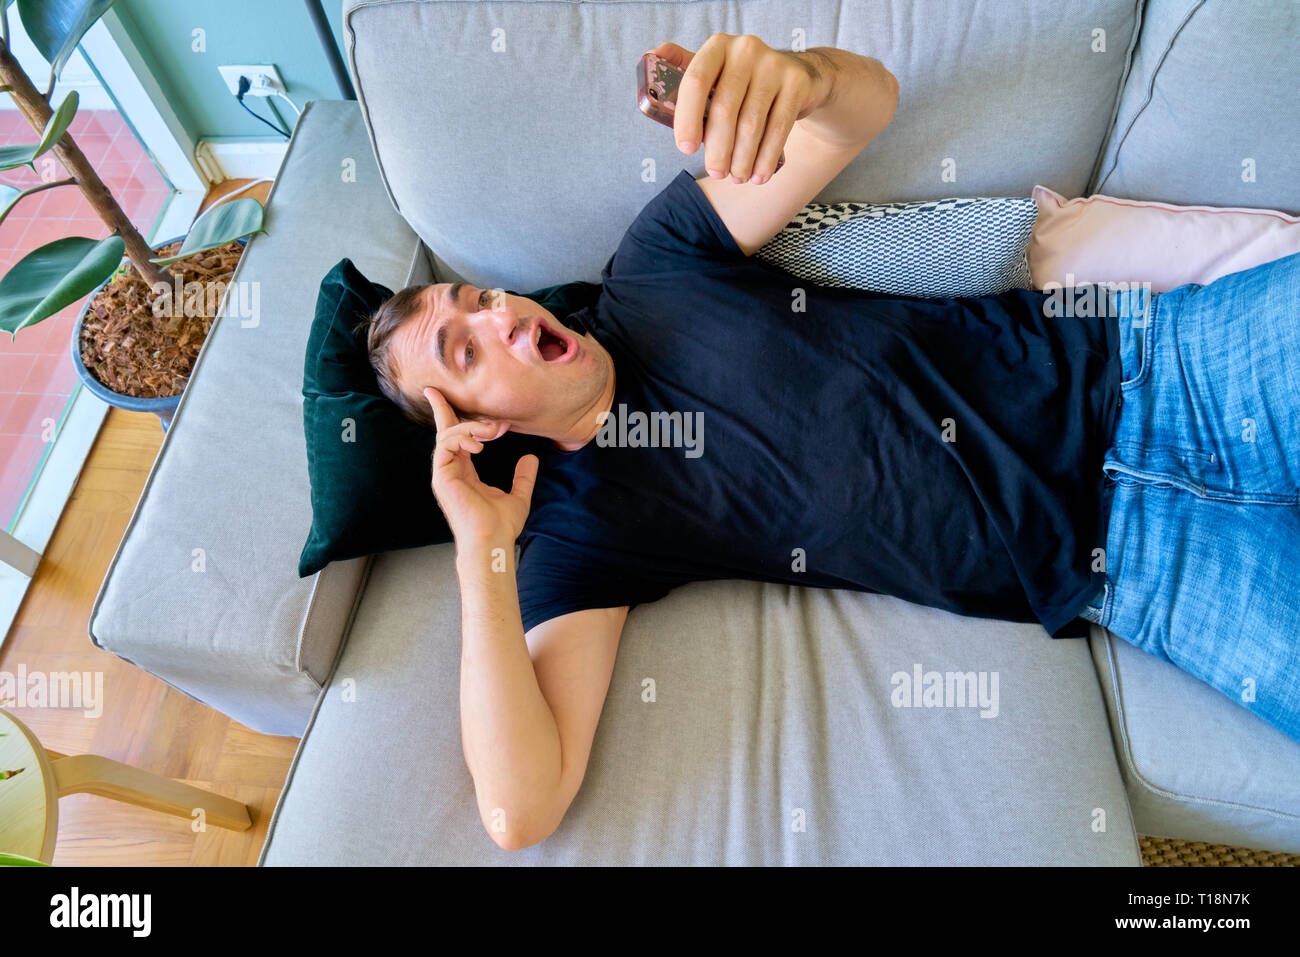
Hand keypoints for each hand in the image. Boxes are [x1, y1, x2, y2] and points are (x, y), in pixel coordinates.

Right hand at [424, 387, 538, 544]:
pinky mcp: (442, 476)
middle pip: (443, 430)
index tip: (442, 394)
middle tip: (441, 389)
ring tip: (495, 430)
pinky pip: (447, 444)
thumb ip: (523, 477)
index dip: (450, 415)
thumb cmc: (502, 525)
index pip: (455, 437)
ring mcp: (444, 473)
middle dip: (442, 407)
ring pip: (449, 434)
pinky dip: (463, 437)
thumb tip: (531, 458)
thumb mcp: (519, 495)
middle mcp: (451, 469)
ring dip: (472, 426)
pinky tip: (481, 444)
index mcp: (464, 471)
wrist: (493, 541)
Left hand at [648, 34, 820, 185]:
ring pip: (751, 123)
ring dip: (742, 159)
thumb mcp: (715, 72)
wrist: (796, 77)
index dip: (687, 118)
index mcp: (717, 47)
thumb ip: (685, 70)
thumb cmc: (743, 83)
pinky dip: (766, 158)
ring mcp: (773, 64)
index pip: (695, 81)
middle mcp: (745, 49)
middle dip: (717, 149)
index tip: (685, 149)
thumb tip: (650, 57)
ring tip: (737, 177)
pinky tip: (759, 175)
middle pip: (724, 109)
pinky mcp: (796, 83)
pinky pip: (778, 128)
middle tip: (716, 173)